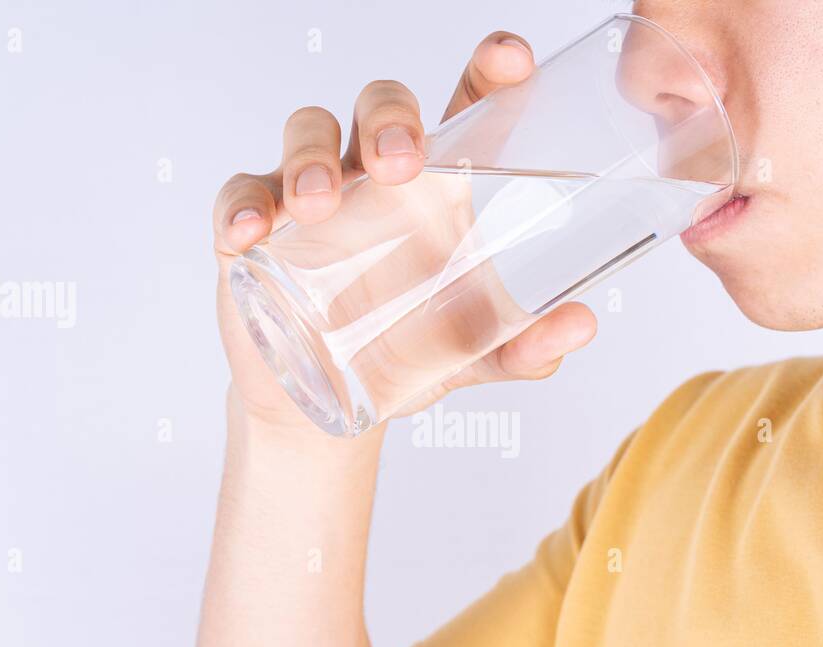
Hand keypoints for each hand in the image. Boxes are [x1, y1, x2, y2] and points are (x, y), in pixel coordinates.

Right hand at [212, 33, 597, 434]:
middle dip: (390, 116)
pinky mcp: (255, 226)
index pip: (463, 109)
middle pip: (382, 104)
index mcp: (438, 191)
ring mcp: (310, 196)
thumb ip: (527, 347)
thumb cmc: (406, 359)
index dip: (487, 72)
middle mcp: (375, 178)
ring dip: (311, 156)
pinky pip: (243, 189)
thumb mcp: (474, 357)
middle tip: (401, 161)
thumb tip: (580, 324)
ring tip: (318, 207)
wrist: (328, 409)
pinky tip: (251, 234)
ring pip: (310, 130)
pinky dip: (243, 203)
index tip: (511, 61)